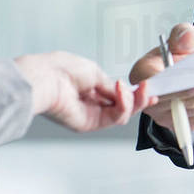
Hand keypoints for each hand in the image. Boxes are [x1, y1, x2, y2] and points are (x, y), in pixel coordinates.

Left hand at [15, 51, 153, 132]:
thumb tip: (123, 92)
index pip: (116, 94)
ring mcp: (90, 115)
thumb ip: (111, 86)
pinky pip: (114, 118)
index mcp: (89, 88)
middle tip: (148, 90)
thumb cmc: (61, 69)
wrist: (45, 78)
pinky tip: (122, 92)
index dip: (133, 93)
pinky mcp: (89, 124)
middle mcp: (90, 103)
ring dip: (133, 101)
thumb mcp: (94, 72)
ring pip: (121, 114)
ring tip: (134, 89)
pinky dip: (123, 105)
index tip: (147, 88)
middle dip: (138, 99)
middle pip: (122, 107)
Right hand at [128, 22, 193, 130]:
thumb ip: (183, 35)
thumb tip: (186, 40)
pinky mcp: (185, 123)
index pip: (154, 83)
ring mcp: (167, 115)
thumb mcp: (182, 39)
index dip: (176, 86)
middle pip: (181, 97)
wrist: (190, 73)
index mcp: (144, 74)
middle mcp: (153, 99)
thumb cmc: (180, 57)